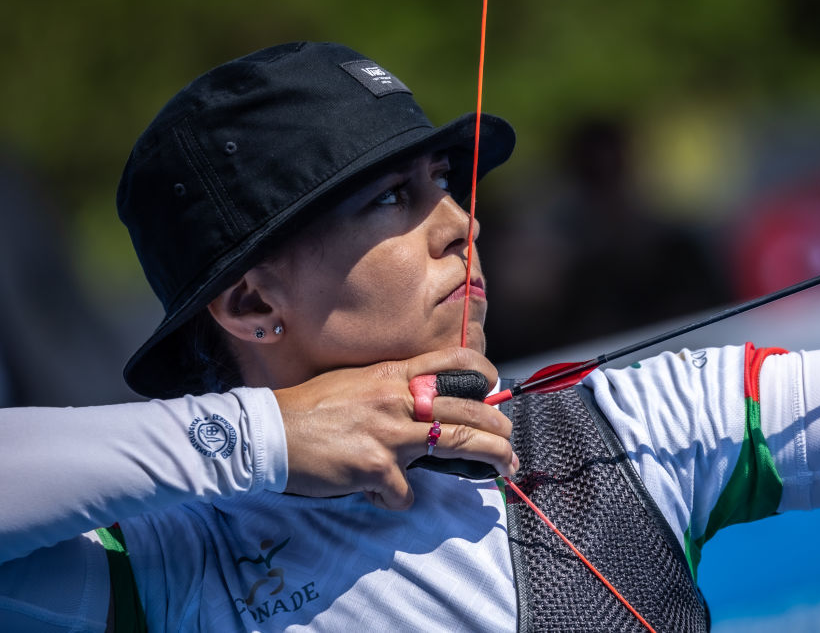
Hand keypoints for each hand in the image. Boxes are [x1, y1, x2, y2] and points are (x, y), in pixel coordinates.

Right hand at [272, 347, 516, 508]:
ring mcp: (390, 434)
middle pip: (465, 409)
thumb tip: (420, 406)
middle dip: (498, 426)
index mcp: (391, 375)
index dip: (482, 373)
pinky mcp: (378, 468)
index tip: (496, 388)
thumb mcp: (354, 385)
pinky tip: (379, 495)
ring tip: (504, 468)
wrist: (268, 434)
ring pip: (457, 444)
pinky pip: (405, 493)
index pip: (450, 361)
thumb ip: (389, 392)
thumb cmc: (308, 411)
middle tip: (511, 440)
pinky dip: (396, 499)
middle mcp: (397, 400)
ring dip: (489, 458)